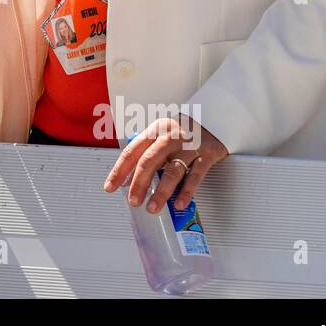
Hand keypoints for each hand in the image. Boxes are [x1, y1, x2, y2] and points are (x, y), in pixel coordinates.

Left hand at [103, 116, 228, 212]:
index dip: (119, 170)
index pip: (132, 152)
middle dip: (139, 184)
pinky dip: (186, 192)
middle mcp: (169, 138)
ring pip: (171, 171)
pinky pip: (195, 176)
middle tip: (133, 201)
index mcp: (155, 131)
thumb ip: (147, 150)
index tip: (110, 187)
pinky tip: (179, 204)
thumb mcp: (162, 132)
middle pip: (149, 162)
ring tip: (152, 207)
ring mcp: (188, 147)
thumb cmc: (183, 129)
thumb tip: (130, 177)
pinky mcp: (206, 156)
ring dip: (161, 192)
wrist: (214, 118)